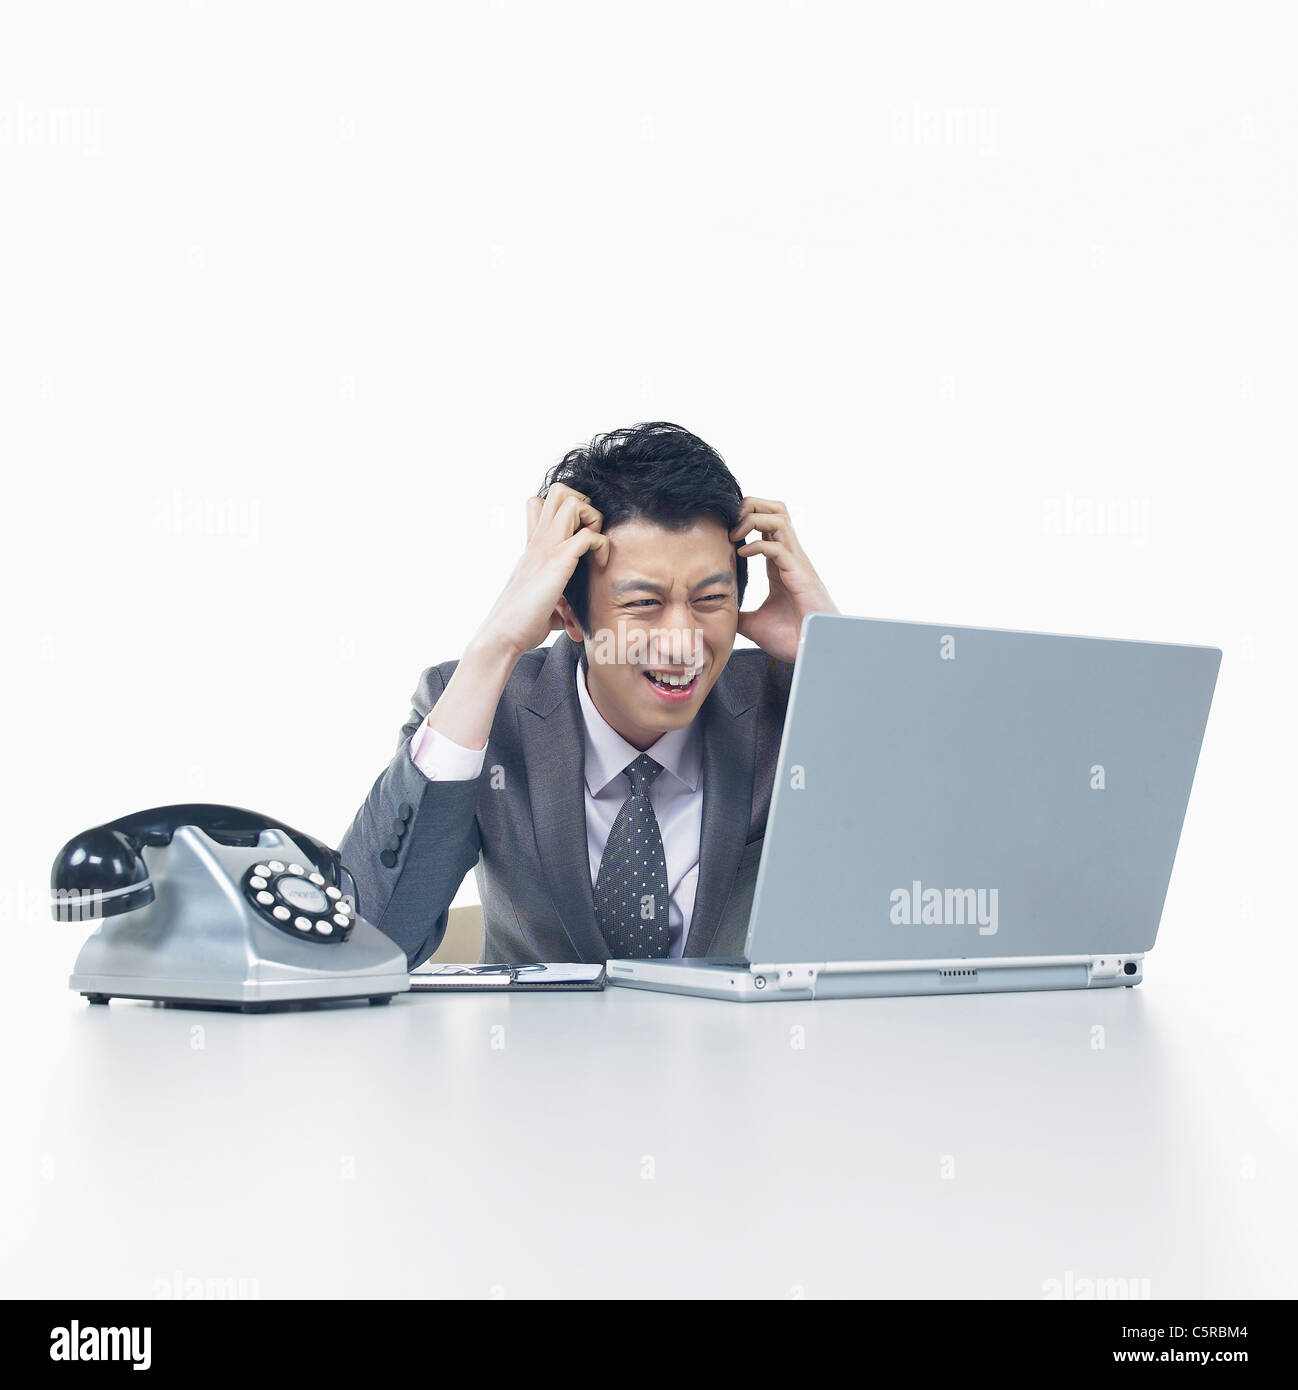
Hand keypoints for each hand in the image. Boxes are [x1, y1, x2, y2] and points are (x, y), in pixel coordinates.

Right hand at [472, 483, 608, 659]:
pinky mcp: (557, 562)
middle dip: (584, 504)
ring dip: (593, 518)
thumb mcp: (545, 608)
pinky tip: (600, 566)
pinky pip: (589, 536)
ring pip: (573, 502)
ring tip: (594, 546)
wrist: (502, 636)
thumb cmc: (521, 625)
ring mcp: (546, 548)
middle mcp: (538, 541)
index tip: (581, 537)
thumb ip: (560, 606)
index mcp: (534, 547)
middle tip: (590, 533)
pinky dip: (602, 546)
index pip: (543, 505)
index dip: (569, 511)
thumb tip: (573, 622)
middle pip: (559, 491)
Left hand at [730, 498, 837, 663]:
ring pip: (778, 517)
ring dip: (752, 518)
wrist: (810, 651)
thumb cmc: (791, 637)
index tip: (723, 533)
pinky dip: (756, 544)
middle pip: (775, 509)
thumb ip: (738, 613)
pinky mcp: (798, 573)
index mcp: (779, 563)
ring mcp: (795, 562)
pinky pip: (777, 546)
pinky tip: (741, 554)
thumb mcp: (754, 623)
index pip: (765, 523)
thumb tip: (718, 615)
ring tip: (734, 536)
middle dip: (750, 506)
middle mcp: (789, 556)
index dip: (744, 518)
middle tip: (729, 524)